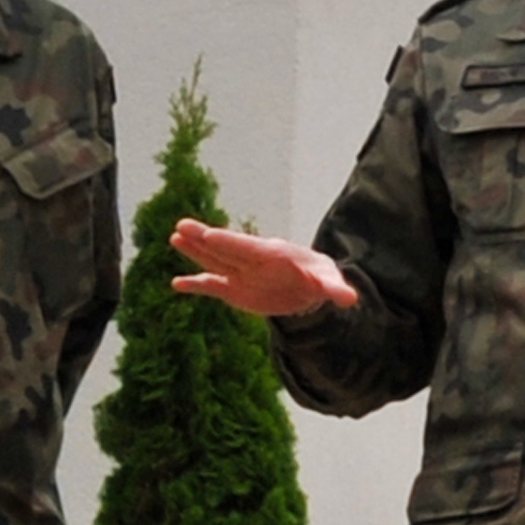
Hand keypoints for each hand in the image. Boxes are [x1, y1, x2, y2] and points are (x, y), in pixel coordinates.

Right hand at [169, 217, 360, 317]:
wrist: (309, 285)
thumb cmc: (319, 277)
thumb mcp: (329, 283)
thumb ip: (335, 290)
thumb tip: (350, 299)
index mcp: (273, 255)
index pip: (248, 247)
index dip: (229, 241)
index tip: (209, 233)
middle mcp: (252, 261)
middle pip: (225, 249)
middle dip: (204, 239)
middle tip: (182, 226)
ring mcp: (241, 274)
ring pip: (214, 261)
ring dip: (195, 252)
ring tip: (174, 237)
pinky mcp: (235, 289)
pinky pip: (213, 286)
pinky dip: (196, 285)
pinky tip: (177, 284)